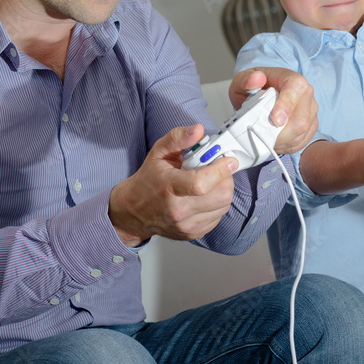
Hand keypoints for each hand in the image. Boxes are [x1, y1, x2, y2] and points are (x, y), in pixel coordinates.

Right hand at [108, 124, 236, 246]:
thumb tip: (197, 130)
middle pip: (220, 196)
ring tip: (208, 183)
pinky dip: (216, 204)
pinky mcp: (193, 233)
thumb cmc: (148, 181)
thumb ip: (178, 138)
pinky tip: (204, 197)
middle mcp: (178, 210)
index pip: (201, 184)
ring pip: (224, 206)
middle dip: (225, 179)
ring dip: (222, 191)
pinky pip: (218, 216)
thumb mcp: (158, 153)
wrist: (134, 211)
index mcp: (169, 187)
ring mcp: (187, 225)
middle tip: (217, 170)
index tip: (229, 161)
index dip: (221, 171)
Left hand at [230, 67, 317, 155]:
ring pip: (301, 133)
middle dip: (280, 132)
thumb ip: (245, 79)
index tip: (275, 121)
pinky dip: (286, 145)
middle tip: (262, 134)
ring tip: (266, 137)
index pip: (295, 90)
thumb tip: (256, 80)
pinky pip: (301, 141)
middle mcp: (306, 94)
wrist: (260, 96)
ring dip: (281, 141)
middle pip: (301, 119)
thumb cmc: (253, 89)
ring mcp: (311, 110)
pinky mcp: (311, 125)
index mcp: (291, 79)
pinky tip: (274, 140)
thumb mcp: (241, 81)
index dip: (286, 106)